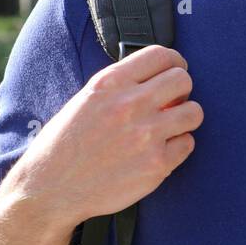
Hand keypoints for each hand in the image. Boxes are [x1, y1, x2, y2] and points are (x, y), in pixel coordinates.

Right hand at [0, 45, 203, 227]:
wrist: (50, 189)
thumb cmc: (65, 145)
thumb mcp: (86, 100)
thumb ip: (121, 86)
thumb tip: (158, 80)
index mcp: (110, 83)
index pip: (162, 54)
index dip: (174, 63)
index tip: (174, 73)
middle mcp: (131, 104)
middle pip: (183, 80)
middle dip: (182, 91)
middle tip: (172, 104)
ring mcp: (147, 134)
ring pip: (194, 112)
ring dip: (185, 119)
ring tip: (169, 128)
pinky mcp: (158, 163)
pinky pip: (188, 144)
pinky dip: (178, 148)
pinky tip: (159, 152)